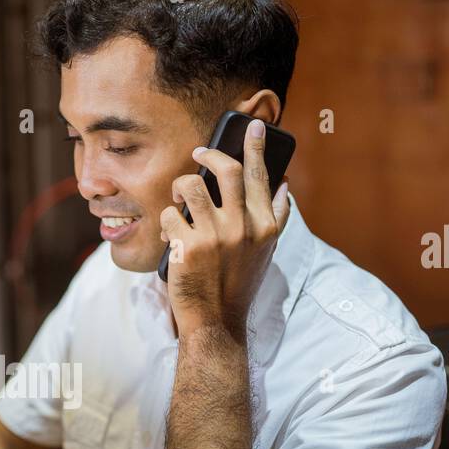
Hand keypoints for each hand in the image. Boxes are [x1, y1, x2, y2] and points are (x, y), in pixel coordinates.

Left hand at [159, 117, 290, 341]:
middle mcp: (243, 227)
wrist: (216, 322)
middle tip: (199, 154)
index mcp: (265, 226)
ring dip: (180, 187)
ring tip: (178, 200)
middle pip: (227, 170)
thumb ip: (275, 218)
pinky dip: (165, 222)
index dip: (256, 146)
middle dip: (209, 155)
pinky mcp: (188, 246)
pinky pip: (169, 214)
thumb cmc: (238, 285)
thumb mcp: (265, 252)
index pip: (260, 176)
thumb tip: (283, 186)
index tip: (253, 126)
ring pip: (192, 185)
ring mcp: (215, 235)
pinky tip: (169, 236)